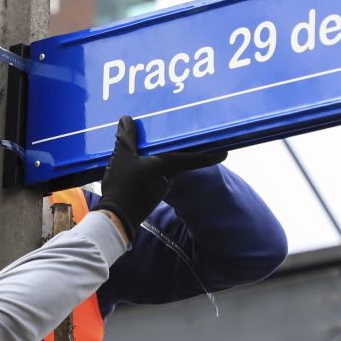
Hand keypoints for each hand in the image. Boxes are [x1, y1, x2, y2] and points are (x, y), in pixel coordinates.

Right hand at [96, 116, 226, 240]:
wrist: (115, 220)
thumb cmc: (123, 187)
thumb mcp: (121, 157)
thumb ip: (126, 137)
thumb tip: (128, 120)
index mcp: (166, 166)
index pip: (194, 159)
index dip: (210, 155)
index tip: (225, 152)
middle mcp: (168, 178)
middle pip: (180, 161)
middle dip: (181, 150)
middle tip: (182, 137)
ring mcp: (160, 189)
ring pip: (167, 169)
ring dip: (163, 158)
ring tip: (152, 144)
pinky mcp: (151, 196)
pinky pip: (156, 176)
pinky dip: (152, 168)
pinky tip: (139, 162)